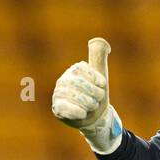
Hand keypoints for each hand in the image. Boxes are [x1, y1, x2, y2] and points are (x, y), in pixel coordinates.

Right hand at [51, 37, 122, 153]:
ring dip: (88, 104)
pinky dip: (78, 112)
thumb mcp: (100, 76)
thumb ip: (99, 58)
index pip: (81, 69)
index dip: (94, 78)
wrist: (94, 117)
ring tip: (92, 106)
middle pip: (79, 84)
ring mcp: (59, 94)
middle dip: (94, 93)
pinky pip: (65, 108)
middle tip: (99, 99)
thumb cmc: (96, 95)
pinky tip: (83, 113)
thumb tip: (100, 41)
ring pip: (74, 97)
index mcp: (74, 71)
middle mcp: (63, 80)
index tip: (102, 85)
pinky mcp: (57, 108)